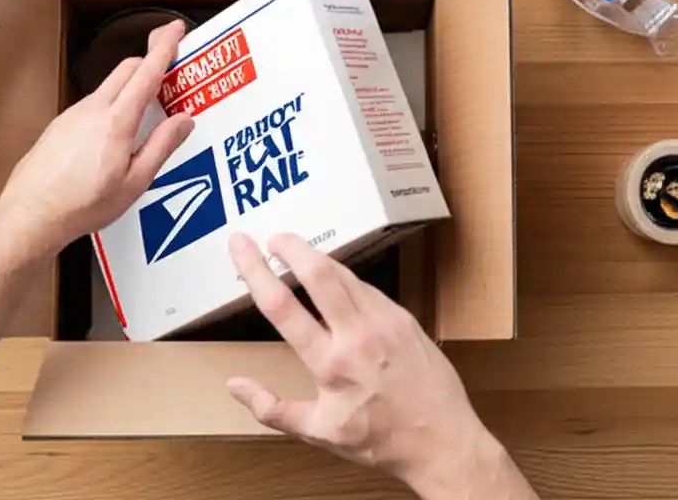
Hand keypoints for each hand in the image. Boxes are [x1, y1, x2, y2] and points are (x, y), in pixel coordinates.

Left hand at [0, 20, 193, 251]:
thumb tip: (184, 120)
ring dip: (129, 88)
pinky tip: (113, 137)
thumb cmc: (83, 205)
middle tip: (169, 71)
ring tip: (145, 115)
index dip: (164, 47)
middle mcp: (92, 110)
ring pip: (107, 88)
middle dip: (149, 63)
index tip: (175, 28)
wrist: (30, 215)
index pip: (146, 73)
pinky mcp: (59, 125)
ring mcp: (72, 115)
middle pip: (126, 70)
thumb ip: (161, 146)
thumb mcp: (134, 183)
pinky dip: (110, 107)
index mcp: (116, 122)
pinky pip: (91, 105)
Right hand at [227, 233, 533, 498]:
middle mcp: (357, 335)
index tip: (241, 246)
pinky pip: (368, 288)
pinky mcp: (404, 318)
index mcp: (329, 363)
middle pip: (319, 274)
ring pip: (345, 274)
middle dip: (292, 247)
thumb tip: (234, 384)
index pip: (282, 307)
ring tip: (297, 251)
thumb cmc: (380, 440)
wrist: (443, 439)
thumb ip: (272, 409)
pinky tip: (335, 281)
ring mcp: (384, 322)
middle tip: (273, 236)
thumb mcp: (320, 434)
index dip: (255, 271)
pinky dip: (346, 278)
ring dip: (318, 258)